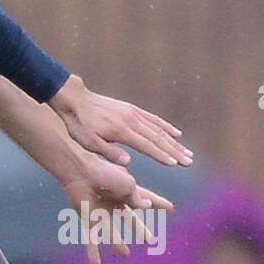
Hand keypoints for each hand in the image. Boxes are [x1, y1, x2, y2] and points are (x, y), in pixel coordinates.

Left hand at [49, 75, 191, 167]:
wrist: (74, 99)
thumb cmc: (79, 124)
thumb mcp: (89, 142)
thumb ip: (109, 152)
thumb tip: (129, 162)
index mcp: (121, 131)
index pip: (146, 145)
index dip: (162, 155)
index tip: (176, 164)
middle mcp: (131, 120)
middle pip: (158, 138)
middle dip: (175, 151)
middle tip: (189, 162)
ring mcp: (132, 113)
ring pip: (158, 129)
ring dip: (174, 142)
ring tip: (187, 152)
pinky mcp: (131, 109)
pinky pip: (153, 118)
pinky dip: (166, 126)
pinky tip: (176, 133)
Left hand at [59, 154, 173, 263]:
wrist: (82, 173)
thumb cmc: (106, 174)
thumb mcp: (130, 184)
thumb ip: (139, 198)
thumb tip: (146, 206)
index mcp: (125, 189)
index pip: (146, 198)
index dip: (158, 203)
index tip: (170, 208)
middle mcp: (113, 201)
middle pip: (129, 218)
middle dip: (138, 228)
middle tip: (150, 239)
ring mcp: (100, 211)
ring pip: (111, 231)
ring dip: (117, 242)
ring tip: (125, 254)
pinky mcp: (88, 219)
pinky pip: (91, 238)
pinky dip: (93, 252)